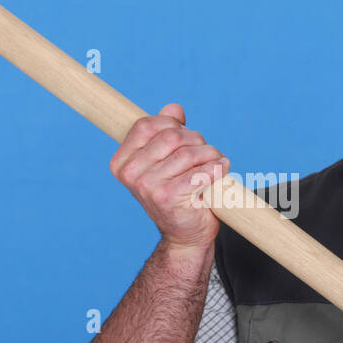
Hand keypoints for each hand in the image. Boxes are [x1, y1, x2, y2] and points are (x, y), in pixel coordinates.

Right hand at [109, 103, 230, 251]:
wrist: (186, 235)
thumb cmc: (178, 194)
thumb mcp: (167, 160)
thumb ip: (166, 132)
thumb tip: (174, 108)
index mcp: (122, 162)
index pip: (146, 125)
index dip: (171, 124)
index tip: (185, 135)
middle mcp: (130, 174)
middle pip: (171, 136)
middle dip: (196, 140)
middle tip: (206, 154)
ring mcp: (147, 186)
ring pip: (189, 152)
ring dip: (211, 155)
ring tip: (216, 164)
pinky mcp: (169, 196)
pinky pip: (200, 171)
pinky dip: (216, 168)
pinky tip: (220, 172)